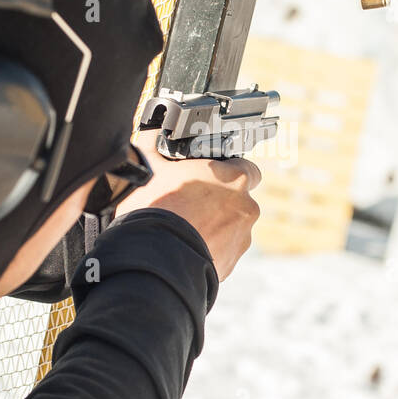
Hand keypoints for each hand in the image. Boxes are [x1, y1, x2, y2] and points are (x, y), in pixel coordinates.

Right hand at [116, 130, 261, 279]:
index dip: (229, 172)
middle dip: (219, 202)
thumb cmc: (155, 209)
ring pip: (232, 228)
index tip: (211, 177)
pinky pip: (222, 252)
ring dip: (215, 227)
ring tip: (185, 229)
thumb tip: (149, 135)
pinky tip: (185, 247)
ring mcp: (240, 239)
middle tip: (191, 204)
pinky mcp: (230, 264)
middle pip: (239, 201)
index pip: (247, 169)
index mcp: (234, 179)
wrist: (155, 259)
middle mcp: (245, 208)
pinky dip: (209, 250)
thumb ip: (155, 145)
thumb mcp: (150, 167)